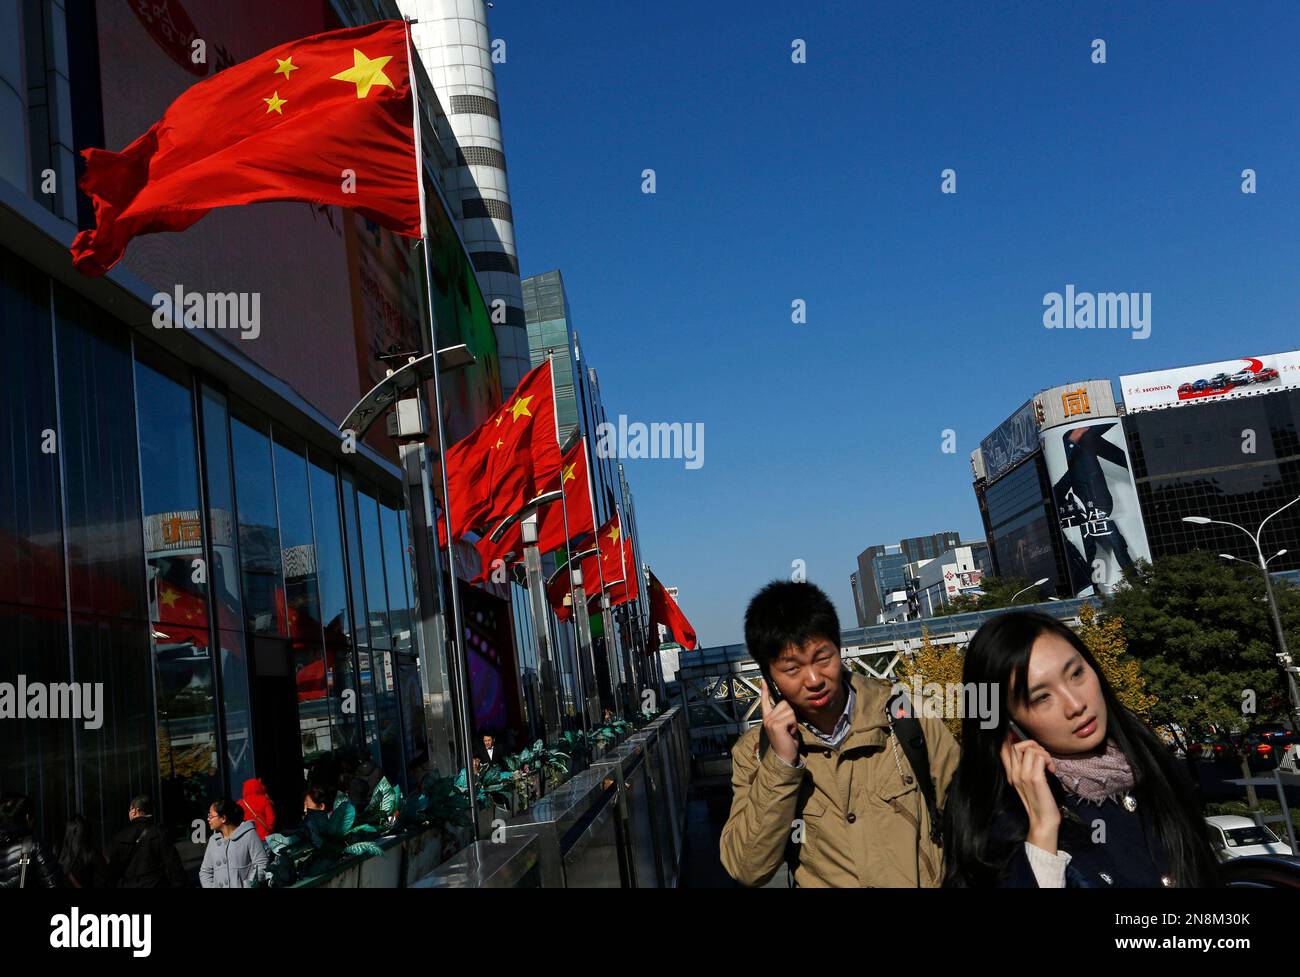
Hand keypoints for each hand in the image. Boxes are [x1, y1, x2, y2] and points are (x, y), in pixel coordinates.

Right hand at [760, 680, 799, 765]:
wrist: (784, 757)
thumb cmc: (787, 742)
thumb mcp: (784, 726)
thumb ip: (783, 715)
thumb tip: (788, 705)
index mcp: (768, 717)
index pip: (765, 701)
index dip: (765, 690)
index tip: (763, 680)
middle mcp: (767, 718)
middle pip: (784, 703)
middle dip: (791, 714)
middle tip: (789, 727)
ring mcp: (770, 721)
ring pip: (789, 710)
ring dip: (793, 721)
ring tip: (790, 731)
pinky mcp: (776, 725)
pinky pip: (791, 717)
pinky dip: (794, 725)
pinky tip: (790, 733)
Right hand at [1000, 734, 1060, 852]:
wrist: (1043, 821)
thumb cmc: (1039, 800)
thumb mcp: (1028, 782)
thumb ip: (1025, 766)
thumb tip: (1029, 750)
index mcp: (1010, 773)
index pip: (1002, 748)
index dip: (1006, 737)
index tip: (1011, 731)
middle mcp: (1013, 773)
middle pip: (1017, 745)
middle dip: (1034, 746)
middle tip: (1044, 758)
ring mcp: (1023, 775)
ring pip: (1032, 749)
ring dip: (1044, 754)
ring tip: (1049, 766)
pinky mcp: (1034, 778)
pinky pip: (1040, 757)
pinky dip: (1048, 760)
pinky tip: (1052, 770)